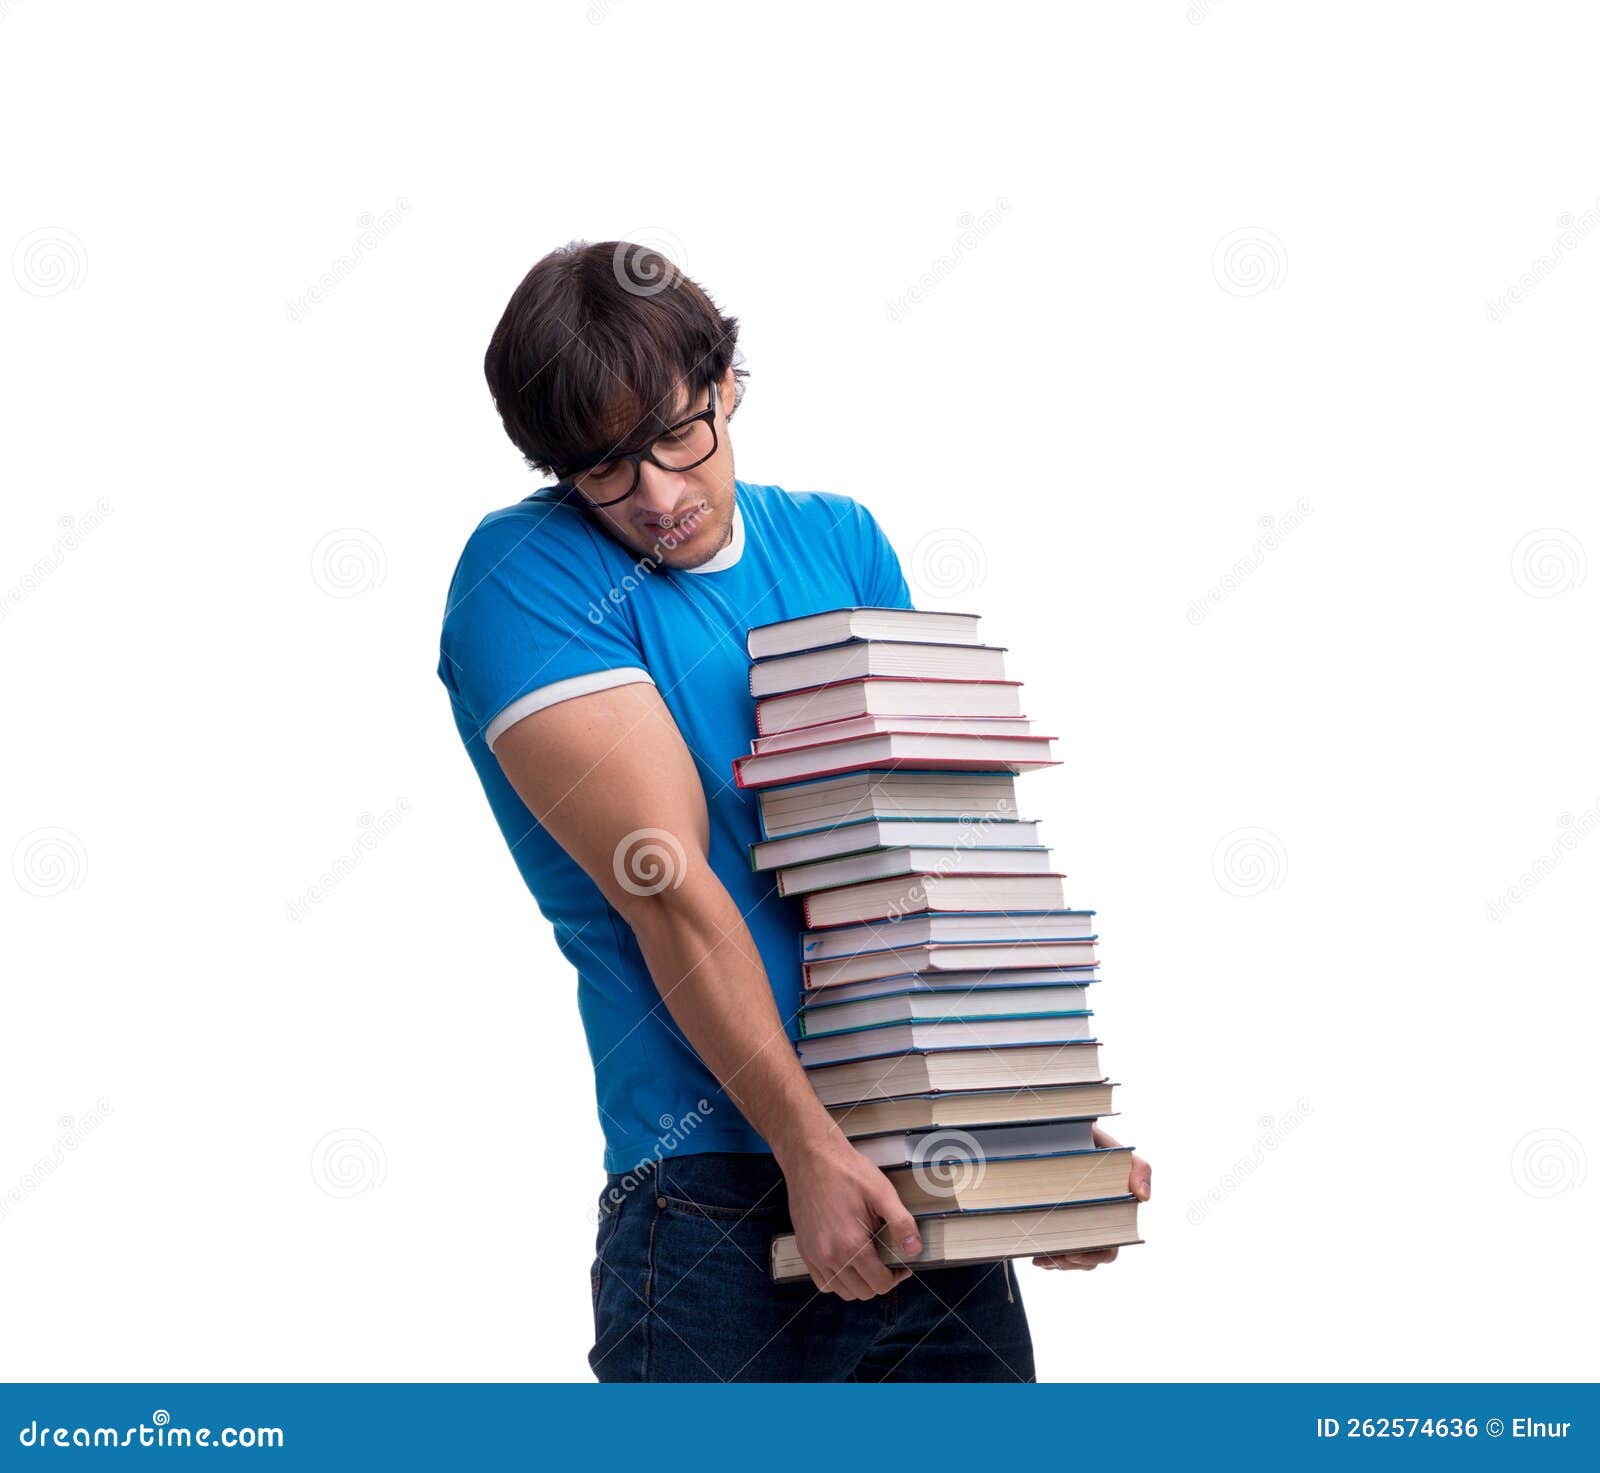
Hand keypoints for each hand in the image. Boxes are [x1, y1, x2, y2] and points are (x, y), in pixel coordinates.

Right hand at [779, 1132, 921, 1298]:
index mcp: (851, 1245)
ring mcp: (813, 1255)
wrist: (810, 1157)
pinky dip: (837, 1280)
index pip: (879, 1284)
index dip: (896, 1277)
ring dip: (859, 1283)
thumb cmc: (847, 1171)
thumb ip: (901, 1223)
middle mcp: (829, 1256)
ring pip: (842, 1290)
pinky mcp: (804, 1249)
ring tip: (868, 1261)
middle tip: (886, 1261)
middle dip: (879, 1281)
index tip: (901, 1264)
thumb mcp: (882, 1192)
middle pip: (862, 1292)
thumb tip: (915, 1250)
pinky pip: (822, 1281)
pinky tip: (846, 1261)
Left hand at [1033, 1123, 1150, 1271]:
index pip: (1110, 1245)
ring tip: (1042, 1259)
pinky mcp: (1058, 1221)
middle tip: (1052, 1258)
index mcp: (1115, 1208)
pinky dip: (1049, 1258)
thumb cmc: (1084, 1137)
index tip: (1073, 1253)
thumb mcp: (1109, 1146)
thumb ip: (1135, 1166)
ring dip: (1059, 1263)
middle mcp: (1099, 1219)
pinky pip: (1059, 1252)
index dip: (1093, 1255)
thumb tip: (1144, 1196)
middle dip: (1072, 1262)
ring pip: (1076, 1259)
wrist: (1052, 1129)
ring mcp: (1079, 1221)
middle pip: (1092, 1257)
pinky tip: (1037, 1257)